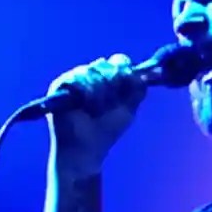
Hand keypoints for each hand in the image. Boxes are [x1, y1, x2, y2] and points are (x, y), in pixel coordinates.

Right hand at [46, 54, 147, 174]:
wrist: (86, 150)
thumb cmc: (106, 132)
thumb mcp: (128, 109)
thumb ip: (137, 89)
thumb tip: (150, 71)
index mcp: (106, 78)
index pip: (118, 60)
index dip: (124, 71)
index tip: (126, 89)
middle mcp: (89, 74)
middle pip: (107, 64)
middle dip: (112, 86)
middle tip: (108, 107)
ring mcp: (73, 78)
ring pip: (93, 71)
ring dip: (100, 95)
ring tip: (95, 112)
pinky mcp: (60, 84)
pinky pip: (78, 79)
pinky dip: (87, 95)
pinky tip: (86, 109)